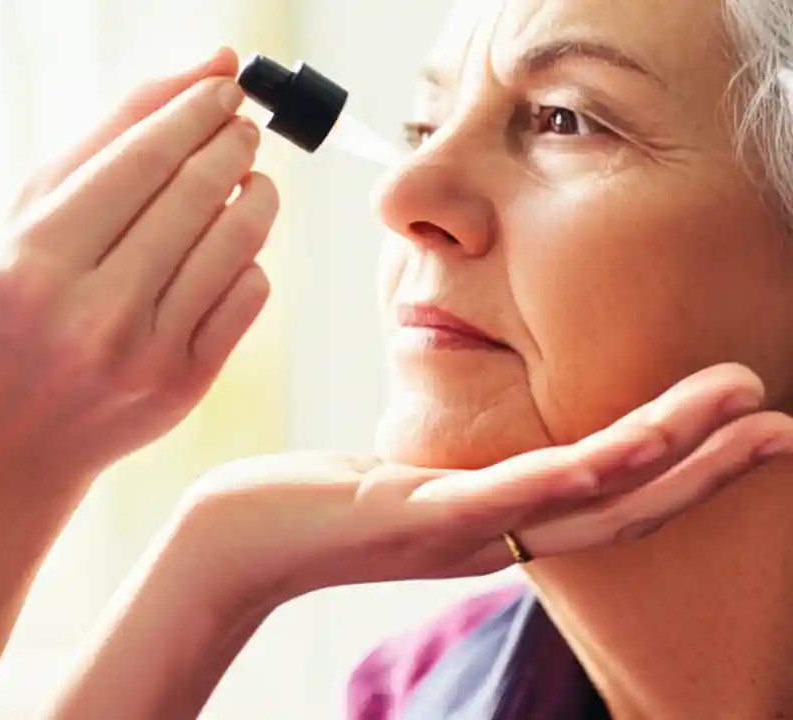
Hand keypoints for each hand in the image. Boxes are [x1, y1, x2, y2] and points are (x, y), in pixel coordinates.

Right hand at [0, 48, 278, 489]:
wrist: (6, 439)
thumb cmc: (9, 312)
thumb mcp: (24, 222)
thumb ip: (106, 142)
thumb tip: (203, 71)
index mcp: (37, 262)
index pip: (142, 160)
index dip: (196, 111)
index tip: (226, 85)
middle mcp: (93, 312)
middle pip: (196, 194)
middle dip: (232, 141)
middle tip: (241, 124)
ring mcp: (145, 357)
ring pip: (237, 243)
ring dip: (256, 193)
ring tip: (245, 177)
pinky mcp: (184, 388)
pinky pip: (247, 296)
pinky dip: (248, 257)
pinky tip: (226, 247)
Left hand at [172, 363, 792, 613]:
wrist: (234, 540)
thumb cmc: (313, 502)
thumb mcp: (401, 475)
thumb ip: (456, 463)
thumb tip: (486, 440)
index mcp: (495, 519)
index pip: (606, 494)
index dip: (682, 468)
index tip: (746, 428)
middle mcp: (494, 534)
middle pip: (623, 503)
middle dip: (709, 466)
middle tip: (788, 429)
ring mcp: (462, 530)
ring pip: (586, 492)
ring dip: (670, 455)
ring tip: (744, 415)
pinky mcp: (419, 516)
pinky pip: (511, 495)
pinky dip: (576, 473)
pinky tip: (628, 448)